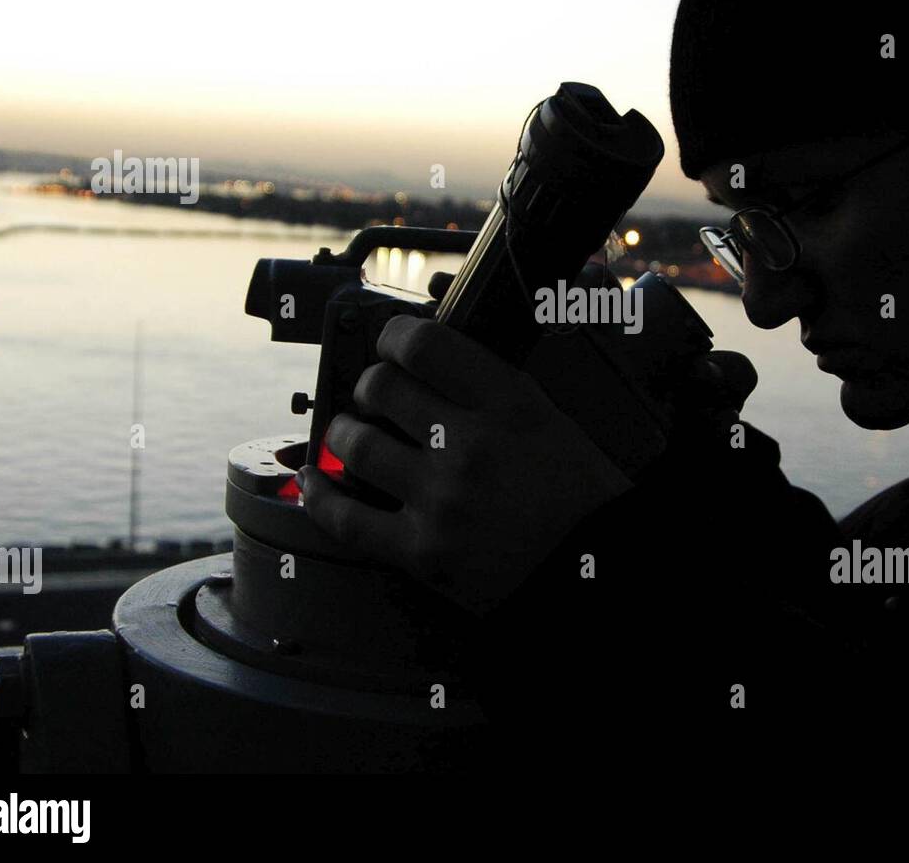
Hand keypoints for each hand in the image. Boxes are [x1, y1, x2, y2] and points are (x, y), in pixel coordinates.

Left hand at [297, 306, 633, 615]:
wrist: (595, 573)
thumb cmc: (582, 501)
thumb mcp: (552, 422)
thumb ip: (494, 390)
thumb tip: (432, 362)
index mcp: (512, 406)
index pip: (424, 345)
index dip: (393, 336)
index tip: (390, 343)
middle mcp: (471, 445)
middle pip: (382, 387)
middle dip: (370, 384)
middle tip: (374, 394)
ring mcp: (442, 499)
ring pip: (355, 444)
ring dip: (344, 432)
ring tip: (350, 433)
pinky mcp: (421, 552)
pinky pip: (346, 518)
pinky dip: (320, 494)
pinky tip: (314, 480)